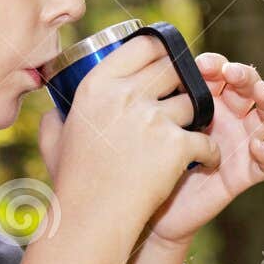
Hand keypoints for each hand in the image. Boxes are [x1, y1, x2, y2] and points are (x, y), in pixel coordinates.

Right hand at [36, 35, 220, 234]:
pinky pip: (206, 140)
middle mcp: (125, 95)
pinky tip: (206, 161)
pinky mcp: (175, 145)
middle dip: (184, 82)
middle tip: (185, 99)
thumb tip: (53, 110)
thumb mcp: (54, 143)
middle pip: (173, 69)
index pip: (144, 45)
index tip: (169, 63)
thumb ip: (53, 121)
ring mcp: (152, 119)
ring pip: (194, 102)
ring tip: (194, 134)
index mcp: (98, 85)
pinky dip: (210, 153)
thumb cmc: (74, 182)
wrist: (92, 219)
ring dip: (198, 118)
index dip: (163, 50)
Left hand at [141, 53, 263, 246]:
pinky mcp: (246, 172)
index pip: (221, 72)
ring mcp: (241, 142)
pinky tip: (256, 146)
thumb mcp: (149, 124)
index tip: (199, 64)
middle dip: (243, 75)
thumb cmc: (146, 160)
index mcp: (208, 99)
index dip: (215, 64)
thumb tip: (148, 67)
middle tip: (230, 73)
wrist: (149, 208)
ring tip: (259, 92)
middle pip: (248, 86)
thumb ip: (156, 99)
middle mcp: (229, 116)